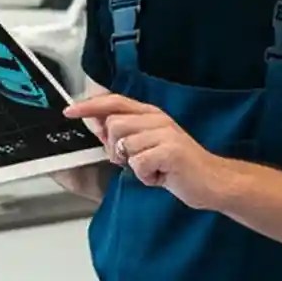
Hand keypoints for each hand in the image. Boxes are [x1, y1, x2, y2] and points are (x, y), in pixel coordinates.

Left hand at [64, 94, 234, 210]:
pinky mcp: (170, 151)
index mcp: (151, 114)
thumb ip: (126, 134)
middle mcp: (157, 118)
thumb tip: (98, 126)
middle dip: (115, 149)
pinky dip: (146, 177)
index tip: (69, 111)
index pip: (114, 101)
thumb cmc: (178, 166)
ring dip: (133, 165)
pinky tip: (160, 177)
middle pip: (114, 125)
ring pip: (124, 146)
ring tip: (152, 169)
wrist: (212, 181)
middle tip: (134, 161)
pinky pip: (138, 164)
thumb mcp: (149, 145)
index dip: (89, 105)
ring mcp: (165, 133)